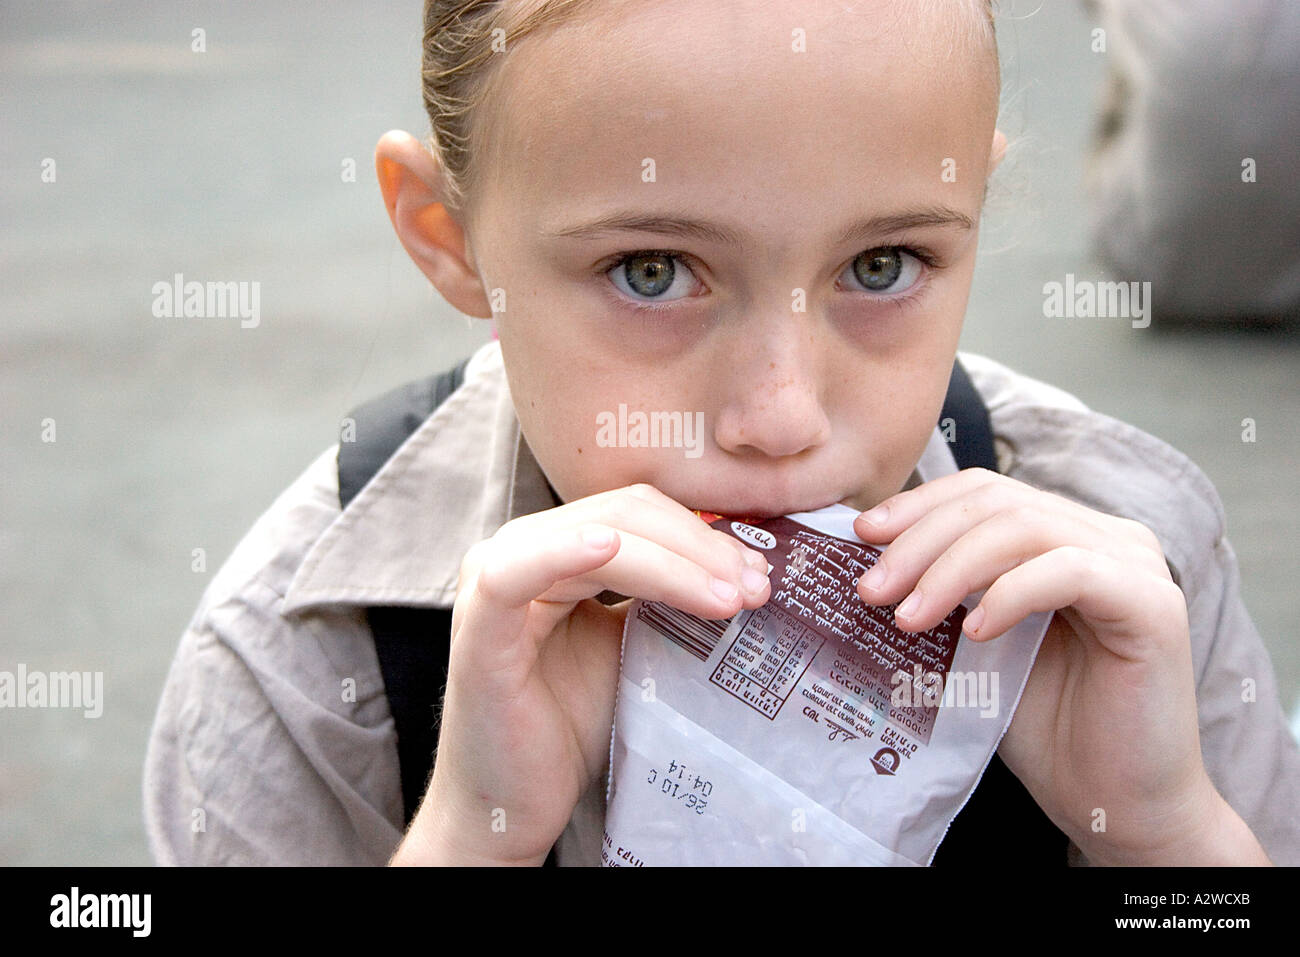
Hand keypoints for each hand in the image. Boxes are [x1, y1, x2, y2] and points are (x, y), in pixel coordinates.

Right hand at [390, 483, 770, 864]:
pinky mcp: (478, 628)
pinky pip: (515, 575)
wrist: (516, 802)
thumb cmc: (571, 724)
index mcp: (557, 546)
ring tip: (729, 598)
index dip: (704, 535)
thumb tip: (744, 568)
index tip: (760, 575)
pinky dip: (565, 551)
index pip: (642, 513)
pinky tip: (610, 549)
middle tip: (756, 588)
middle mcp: (522, 548)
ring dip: (674, 561)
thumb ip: (666, 600)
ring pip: (600, 536)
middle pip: (628, 514)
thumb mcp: (633, 646)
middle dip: (701, 548)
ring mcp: (493, 581)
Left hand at [851, 468, 1269, 865]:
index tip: (861, 535)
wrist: (1112, 802)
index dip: (920, 505)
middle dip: (922, 540)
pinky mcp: (1154, 605)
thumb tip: (871, 560)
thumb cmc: (1043, 724)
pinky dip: (1010, 594)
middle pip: (998, 502)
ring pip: (1025, 527)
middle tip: (872, 589)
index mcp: (1065, 534)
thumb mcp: (976, 641)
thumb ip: (946, 592)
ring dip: (952, 568)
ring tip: (909, 617)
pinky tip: (975, 633)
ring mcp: (1135, 565)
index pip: (984, 491)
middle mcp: (1106, 537)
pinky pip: (1069, 571)